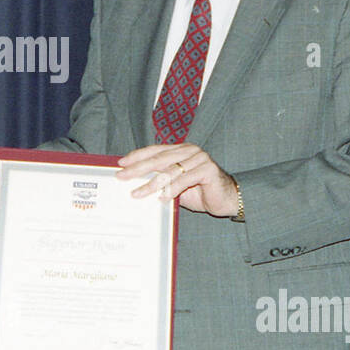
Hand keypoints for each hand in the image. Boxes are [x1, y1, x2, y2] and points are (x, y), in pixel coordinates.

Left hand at [115, 143, 240, 217]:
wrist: (227, 199)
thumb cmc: (200, 192)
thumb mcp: (175, 185)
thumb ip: (160, 179)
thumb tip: (134, 182)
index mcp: (181, 150)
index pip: (155, 150)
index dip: (137, 156)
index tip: (121, 163)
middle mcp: (190, 150)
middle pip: (159, 158)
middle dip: (138, 169)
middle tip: (123, 176)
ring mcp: (200, 158)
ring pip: (170, 171)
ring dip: (151, 184)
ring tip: (137, 194)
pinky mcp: (208, 169)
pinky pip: (185, 180)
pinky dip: (172, 189)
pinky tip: (162, 198)